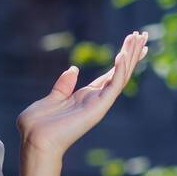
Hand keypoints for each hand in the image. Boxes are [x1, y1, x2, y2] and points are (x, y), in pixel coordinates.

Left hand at [15, 30, 148, 159]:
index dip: (122, 58)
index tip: (131, 42)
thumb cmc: (37, 125)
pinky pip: (113, 86)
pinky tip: (122, 55)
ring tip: (138, 38)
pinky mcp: (98, 107)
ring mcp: (98, 103)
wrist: (33, 141)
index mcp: (85, 96)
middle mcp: (96, 99)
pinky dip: (119, 71)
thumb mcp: (50, 99)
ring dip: (130, 57)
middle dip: (132, 53)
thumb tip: (73, 69)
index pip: (110, 74)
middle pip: (120, 72)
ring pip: (121, 76)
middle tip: (143, 34)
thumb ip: (63, 85)